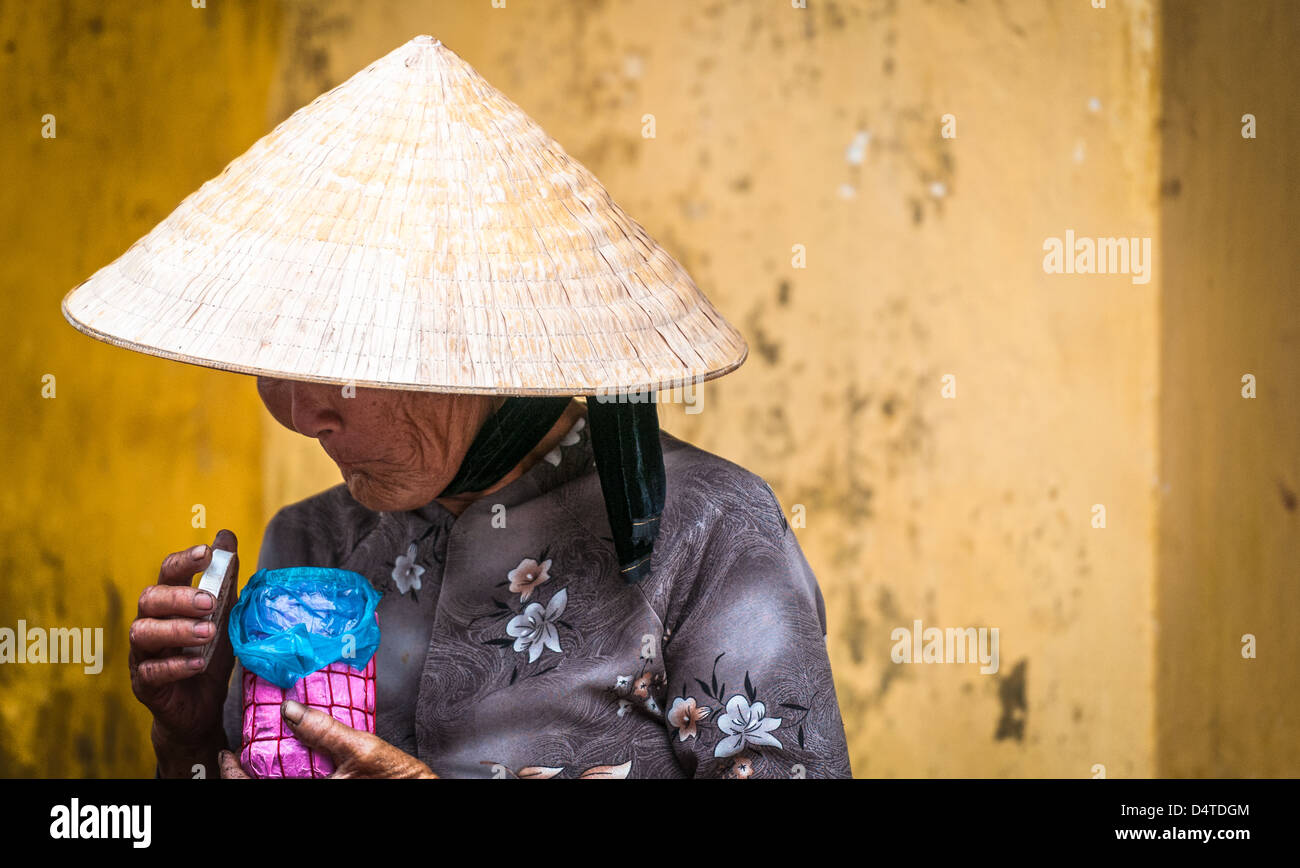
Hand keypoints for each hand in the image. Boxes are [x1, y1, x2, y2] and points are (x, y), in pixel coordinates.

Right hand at [129, 530, 237, 773]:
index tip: (206, 553)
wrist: (201, 705)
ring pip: (143, 633)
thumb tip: (226, 535)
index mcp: (169, 602)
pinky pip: (151, 672)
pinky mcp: (144, 683)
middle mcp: (149, 622)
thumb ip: (224, 578)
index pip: (168, 573)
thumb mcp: (224, 613)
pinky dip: (175, 666)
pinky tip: (198, 663)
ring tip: (208, 633)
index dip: (184, 561)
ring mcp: (142, 653)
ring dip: (177, 630)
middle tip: (210, 602)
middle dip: (178, 597)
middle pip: (149, 599)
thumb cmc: (209, 652)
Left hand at [217, 701, 437, 778]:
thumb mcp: (361, 749)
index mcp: (309, 795)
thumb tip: (289, 710)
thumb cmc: (397, 780)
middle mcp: (309, 799)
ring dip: (271, 774)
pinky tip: (301, 761)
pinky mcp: (331, 795)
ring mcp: (319, 799)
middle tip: (244, 750)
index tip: (227, 755)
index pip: (253, 789)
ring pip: (283, 787)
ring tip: (271, 752)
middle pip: (265, 788)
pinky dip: (293, 776)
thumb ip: (324, 730)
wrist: (422, 794)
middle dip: (250, 772)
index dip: (232, 774)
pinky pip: (302, 786)